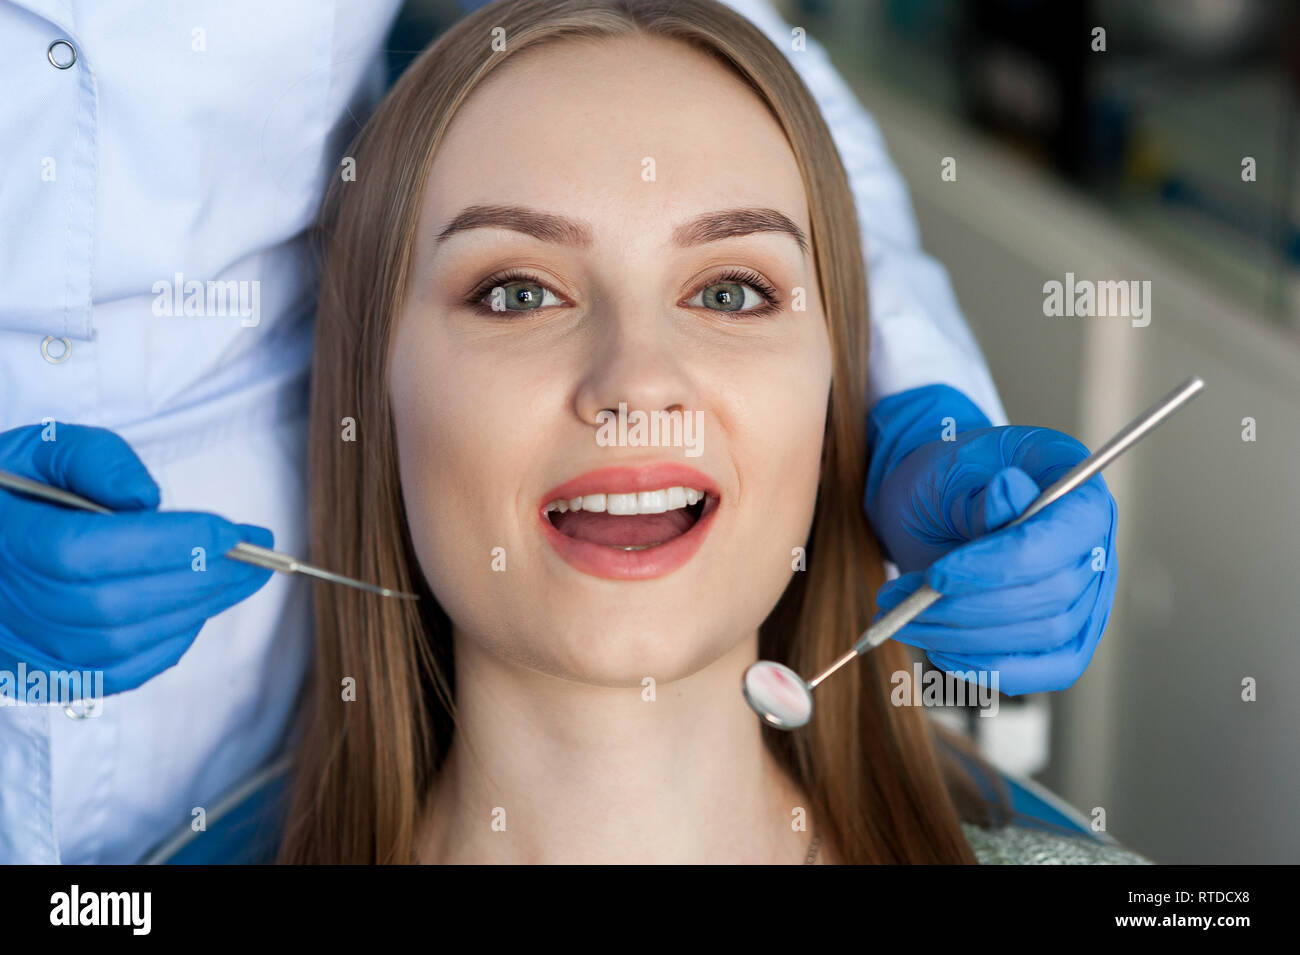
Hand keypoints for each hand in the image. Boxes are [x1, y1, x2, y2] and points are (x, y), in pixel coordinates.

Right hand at [0, 423, 273, 695]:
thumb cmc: (21, 488)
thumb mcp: (49, 448)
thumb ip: (97, 460)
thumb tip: (147, 498)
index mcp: (7, 541)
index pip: (85, 552)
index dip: (166, 544)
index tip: (230, 531)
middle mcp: (8, 603)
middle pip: (113, 604)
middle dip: (199, 579)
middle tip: (259, 556)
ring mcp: (24, 646)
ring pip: (120, 643)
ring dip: (193, 610)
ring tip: (243, 577)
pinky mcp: (44, 672)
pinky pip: (114, 674)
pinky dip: (166, 645)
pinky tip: (197, 611)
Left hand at [868, 425, 1117, 695]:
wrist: (936, 506)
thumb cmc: (947, 481)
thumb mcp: (950, 470)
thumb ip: (981, 491)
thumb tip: (1008, 492)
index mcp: (1079, 490)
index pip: (1061, 537)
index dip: (1001, 564)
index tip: (938, 577)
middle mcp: (1095, 545)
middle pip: (1053, 594)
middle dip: (969, 607)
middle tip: (903, 601)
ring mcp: (1088, 594)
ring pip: (1044, 636)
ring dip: (967, 638)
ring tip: (905, 618)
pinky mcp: (1068, 635)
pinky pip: (1048, 669)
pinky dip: (994, 668)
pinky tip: (942, 651)